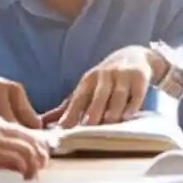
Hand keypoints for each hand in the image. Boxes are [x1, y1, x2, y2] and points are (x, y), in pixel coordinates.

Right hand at [0, 116, 49, 178]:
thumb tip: (12, 166)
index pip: (26, 133)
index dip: (36, 148)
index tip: (38, 164)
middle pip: (33, 139)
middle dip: (40, 157)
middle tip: (38, 172)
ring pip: (29, 149)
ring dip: (34, 165)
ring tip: (30, 177)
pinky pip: (17, 158)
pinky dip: (24, 168)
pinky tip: (22, 177)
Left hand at [43, 46, 161, 127]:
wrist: (134, 55)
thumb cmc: (105, 79)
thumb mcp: (86, 88)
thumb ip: (68, 107)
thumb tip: (42, 122)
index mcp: (88, 80)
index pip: (79, 97)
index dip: (72, 112)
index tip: (65, 127)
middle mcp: (104, 76)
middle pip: (98, 95)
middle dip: (93, 110)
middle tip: (87, 126)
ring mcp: (123, 76)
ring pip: (118, 94)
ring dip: (113, 109)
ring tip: (108, 123)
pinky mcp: (140, 77)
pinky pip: (137, 92)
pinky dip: (133, 104)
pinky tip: (129, 116)